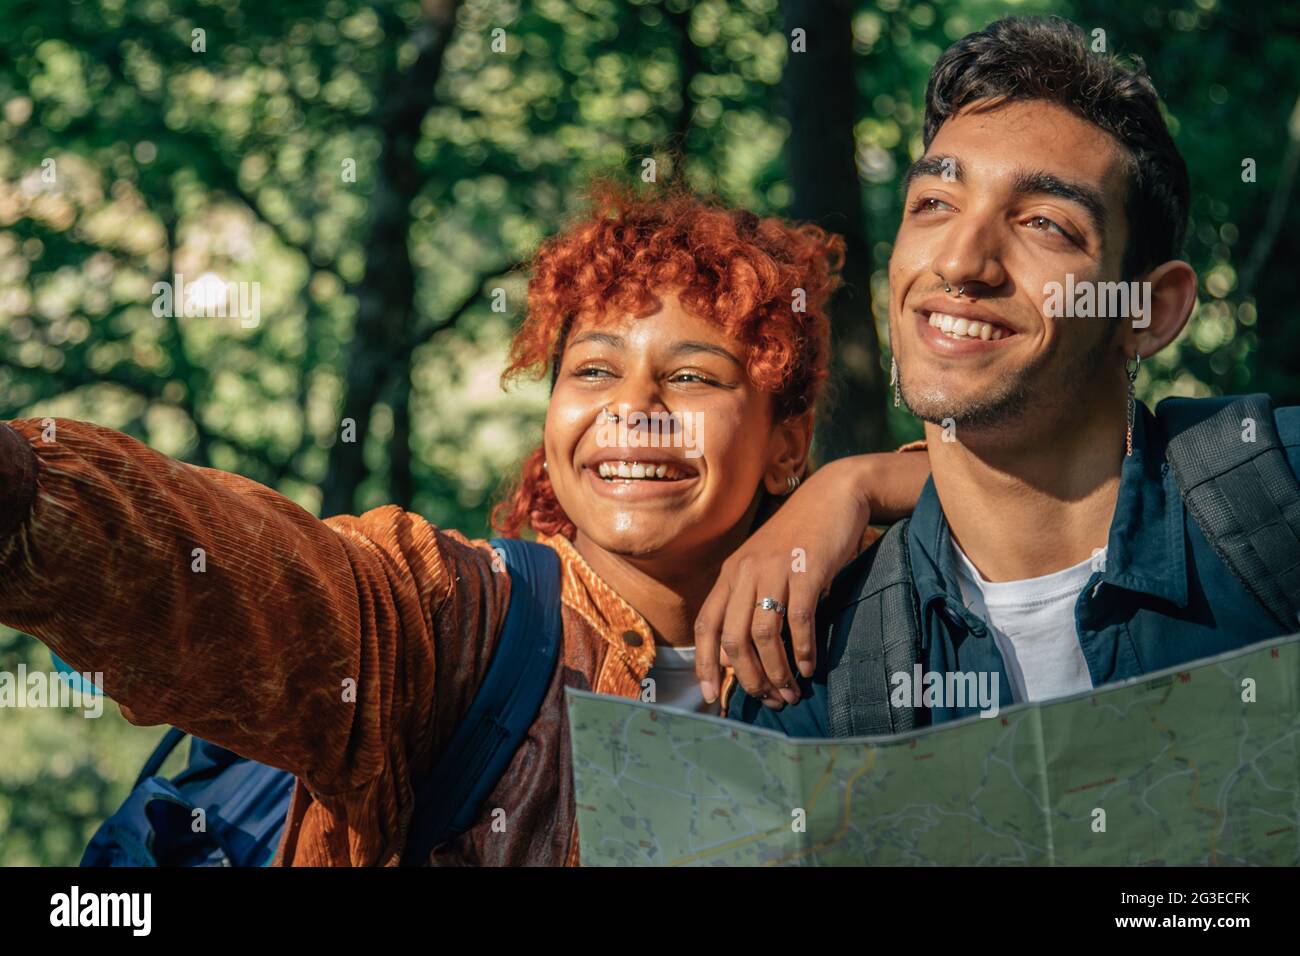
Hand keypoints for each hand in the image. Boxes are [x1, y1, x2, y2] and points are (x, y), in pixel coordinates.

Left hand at [694, 448, 928, 708]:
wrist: (835, 494)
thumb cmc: (801, 537)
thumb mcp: (765, 565)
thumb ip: (750, 601)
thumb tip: (740, 655)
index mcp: (731, 573)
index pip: (706, 625)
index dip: (704, 664)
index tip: (710, 696)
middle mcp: (745, 571)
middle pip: (733, 638)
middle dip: (749, 678)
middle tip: (769, 701)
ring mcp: (774, 569)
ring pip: (764, 635)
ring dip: (777, 671)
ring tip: (791, 693)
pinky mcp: (806, 569)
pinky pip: (798, 620)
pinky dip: (802, 649)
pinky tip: (808, 667)